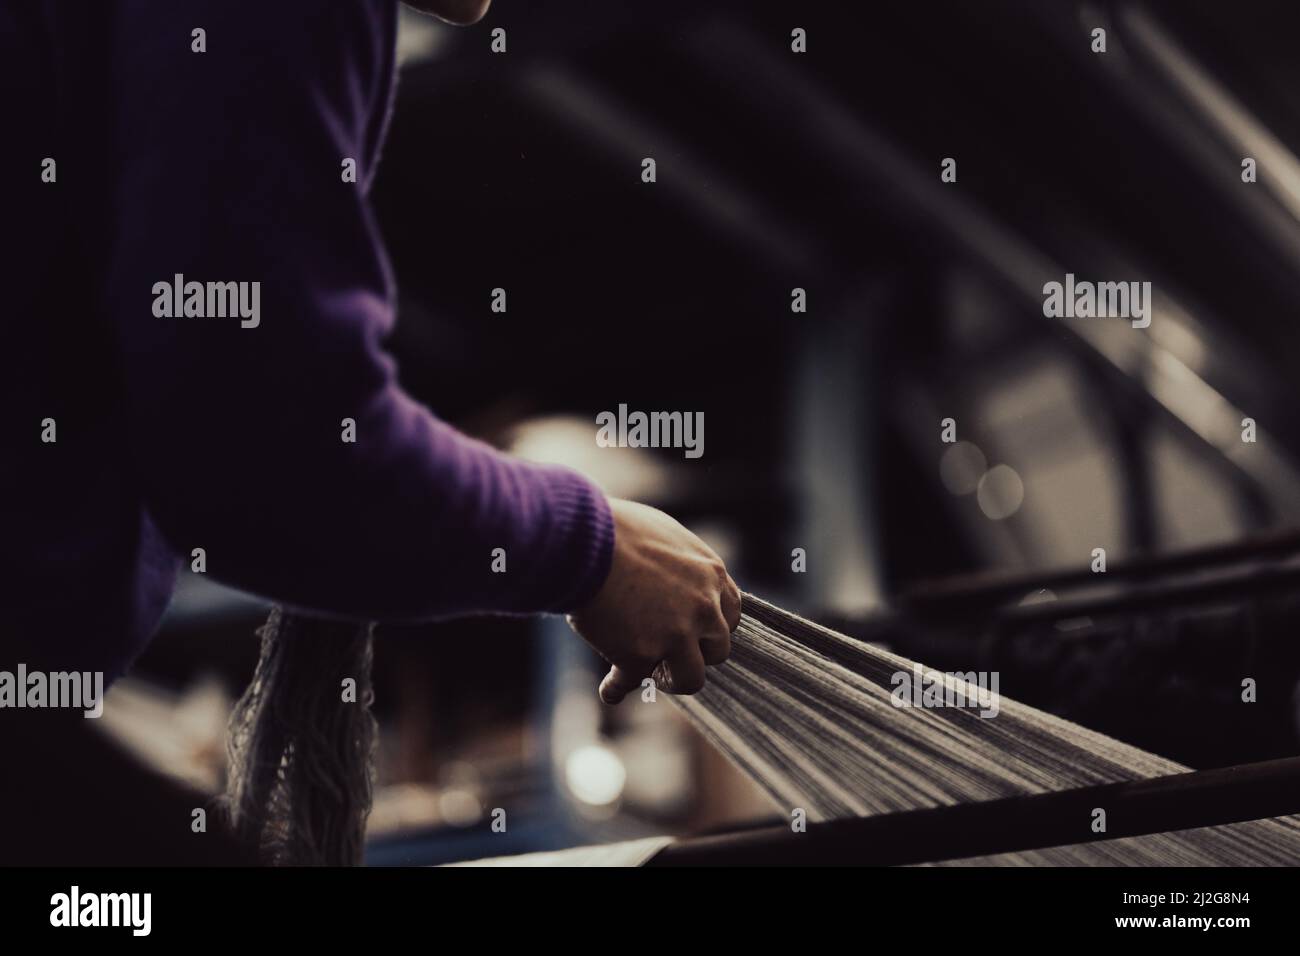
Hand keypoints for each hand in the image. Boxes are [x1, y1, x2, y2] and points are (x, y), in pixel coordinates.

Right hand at [568, 499, 740, 703]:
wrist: (584, 541)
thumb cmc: (615, 529)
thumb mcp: (664, 535)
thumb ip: (679, 562)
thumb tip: (670, 572)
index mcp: (711, 575)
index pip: (731, 615)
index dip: (709, 627)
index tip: (691, 631)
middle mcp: (703, 608)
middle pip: (718, 649)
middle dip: (695, 653)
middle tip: (669, 651)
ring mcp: (675, 635)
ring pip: (690, 678)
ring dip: (671, 679)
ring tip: (649, 674)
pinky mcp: (640, 655)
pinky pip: (632, 683)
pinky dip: (618, 688)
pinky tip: (610, 688)